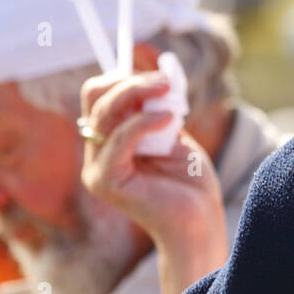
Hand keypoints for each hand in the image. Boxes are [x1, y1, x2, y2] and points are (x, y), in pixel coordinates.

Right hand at [80, 72, 227, 293]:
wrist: (198, 221)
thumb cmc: (188, 180)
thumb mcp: (172, 132)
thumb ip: (158, 107)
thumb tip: (160, 73)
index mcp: (108, 138)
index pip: (98, 94)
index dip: (124, 77)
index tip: (160, 76)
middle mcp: (95, 152)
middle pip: (95, 98)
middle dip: (129, 81)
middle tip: (165, 80)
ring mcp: (96, 168)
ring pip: (105, 113)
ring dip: (139, 93)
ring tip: (171, 92)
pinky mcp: (106, 182)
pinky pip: (120, 138)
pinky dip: (145, 121)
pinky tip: (170, 118)